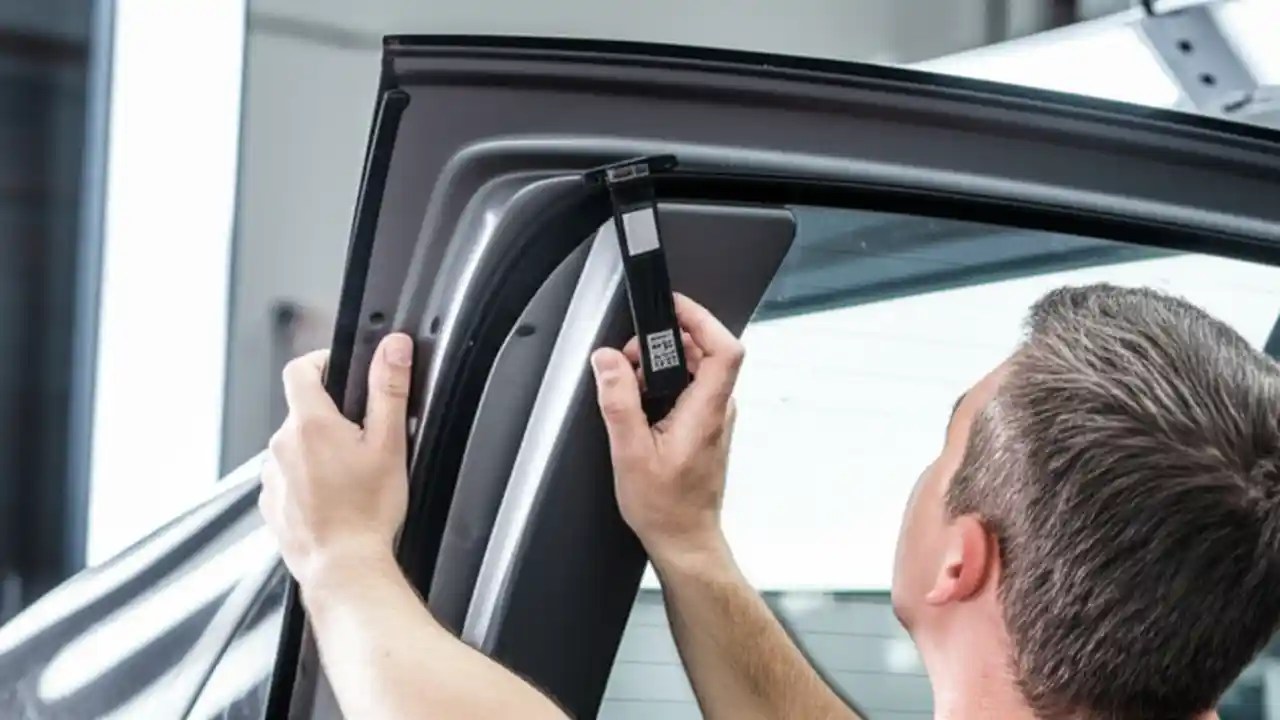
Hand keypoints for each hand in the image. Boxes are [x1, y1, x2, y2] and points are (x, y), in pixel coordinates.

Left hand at [258, 333, 414, 589]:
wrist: (343, 568)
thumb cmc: (367, 513)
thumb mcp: (390, 444)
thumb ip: (389, 388)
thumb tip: (393, 347)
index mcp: (310, 424)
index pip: (300, 369)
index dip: (322, 362)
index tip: (341, 371)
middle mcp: (282, 445)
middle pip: (302, 410)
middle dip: (331, 416)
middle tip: (364, 438)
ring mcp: (273, 476)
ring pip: (296, 445)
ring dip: (318, 450)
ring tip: (350, 476)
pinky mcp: (271, 502)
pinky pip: (288, 476)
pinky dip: (308, 479)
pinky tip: (334, 498)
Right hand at [590, 294, 742, 567]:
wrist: (684, 539)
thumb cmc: (665, 508)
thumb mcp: (630, 454)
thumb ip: (618, 402)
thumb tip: (607, 361)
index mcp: (706, 412)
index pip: (724, 348)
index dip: (701, 318)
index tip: (672, 307)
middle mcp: (718, 410)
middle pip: (706, 350)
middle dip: (667, 340)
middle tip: (631, 355)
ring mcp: (715, 418)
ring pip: (698, 368)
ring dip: (664, 362)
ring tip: (631, 380)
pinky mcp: (706, 426)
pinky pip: (692, 387)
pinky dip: (666, 381)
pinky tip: (642, 401)